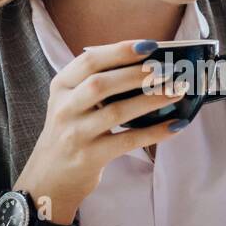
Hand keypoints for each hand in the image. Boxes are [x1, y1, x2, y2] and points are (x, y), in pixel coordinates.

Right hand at [17, 39, 187, 215]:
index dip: (120, 51)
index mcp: (61, 87)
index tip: (149, 46)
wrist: (49, 179)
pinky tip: (175, 125)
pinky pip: (127, 141)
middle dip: (137, 74)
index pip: (89, 61)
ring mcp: (76, 134)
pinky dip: (154, 132)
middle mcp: (64, 108)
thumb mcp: (71, 104)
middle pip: (100, 84)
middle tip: (167, 69)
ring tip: (177, 91)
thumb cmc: (70, 133)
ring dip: (151, 100)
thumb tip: (147, 66)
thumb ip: (96, 84)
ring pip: (116, 112)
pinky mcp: (90, 157)